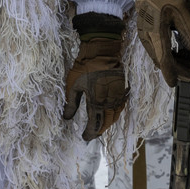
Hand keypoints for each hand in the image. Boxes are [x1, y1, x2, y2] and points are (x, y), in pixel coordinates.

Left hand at [62, 12, 128, 140]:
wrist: (102, 51)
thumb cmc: (85, 67)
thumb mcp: (73, 85)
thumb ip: (71, 103)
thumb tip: (67, 118)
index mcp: (96, 102)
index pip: (94, 124)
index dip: (89, 133)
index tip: (84, 137)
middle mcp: (109, 102)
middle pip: (106, 123)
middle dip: (99, 131)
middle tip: (92, 135)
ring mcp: (118, 97)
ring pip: (115, 117)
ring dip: (107, 124)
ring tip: (99, 128)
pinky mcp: (122, 90)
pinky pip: (120, 108)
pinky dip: (115, 115)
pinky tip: (110, 115)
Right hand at [135, 0, 189, 87]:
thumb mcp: (181, 11)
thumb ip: (188, 31)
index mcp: (155, 32)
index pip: (163, 59)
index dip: (170, 73)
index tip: (175, 83)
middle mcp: (147, 37)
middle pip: (161, 60)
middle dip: (176, 70)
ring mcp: (145, 37)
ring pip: (158, 56)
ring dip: (172, 63)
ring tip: (189, 66)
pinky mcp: (146, 35)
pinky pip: (156, 50)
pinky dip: (167, 56)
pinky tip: (178, 55)